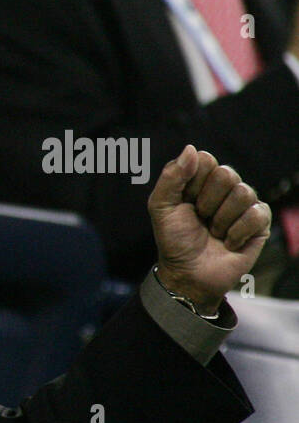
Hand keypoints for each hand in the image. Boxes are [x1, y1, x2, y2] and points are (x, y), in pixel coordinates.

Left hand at [149, 145, 270, 314]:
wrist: (188, 273)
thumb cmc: (174, 240)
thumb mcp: (161, 207)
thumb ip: (171, 177)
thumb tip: (191, 148)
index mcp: (200, 180)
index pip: (205, 160)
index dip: (192, 182)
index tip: (183, 202)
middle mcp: (225, 188)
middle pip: (226, 174)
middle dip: (207, 202)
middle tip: (200, 218)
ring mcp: (244, 203)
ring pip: (243, 193)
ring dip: (221, 220)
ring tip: (214, 233)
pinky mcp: (260, 222)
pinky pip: (257, 213)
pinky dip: (237, 232)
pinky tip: (229, 242)